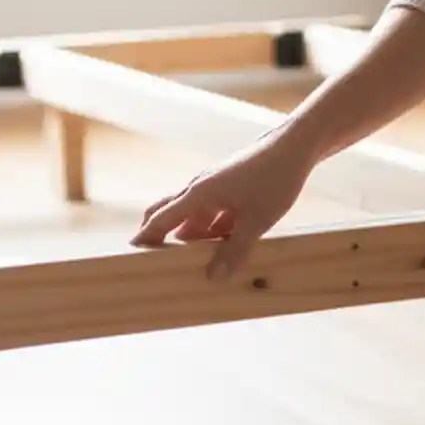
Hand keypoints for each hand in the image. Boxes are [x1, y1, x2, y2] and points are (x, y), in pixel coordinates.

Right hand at [132, 135, 313, 278]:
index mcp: (199, 194)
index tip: (129, 252)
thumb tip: (212, 277)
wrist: (295, 147)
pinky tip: (226, 244)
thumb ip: (234, 251)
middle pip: (170, 212)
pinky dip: (213, 228)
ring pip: (194, 215)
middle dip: (161, 235)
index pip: (162, 218)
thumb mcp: (256, 222)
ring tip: (196, 261)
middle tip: (157, 259)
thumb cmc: (274, 180)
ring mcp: (215, 186)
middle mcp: (200, 188)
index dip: (146, 237)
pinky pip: (213, 211)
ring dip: (193, 236)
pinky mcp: (230, 186)